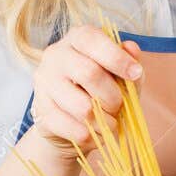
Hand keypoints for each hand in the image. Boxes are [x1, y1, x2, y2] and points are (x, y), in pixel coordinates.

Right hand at [26, 26, 143, 157]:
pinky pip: (76, 129)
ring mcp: (44, 83)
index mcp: (75, 39)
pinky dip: (93, 136)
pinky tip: (95, 132)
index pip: (92, 40)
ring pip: (83, 107)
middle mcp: (54, 55)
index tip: (135, 73)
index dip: (116, 57)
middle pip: (89, 73)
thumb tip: (132, 49)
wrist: (70, 118)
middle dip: (113, 96)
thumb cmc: (100, 88)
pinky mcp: (41, 111)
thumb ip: (129, 62)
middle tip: (118, 106)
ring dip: (104, 120)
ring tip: (109, 122)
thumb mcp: (120, 73)